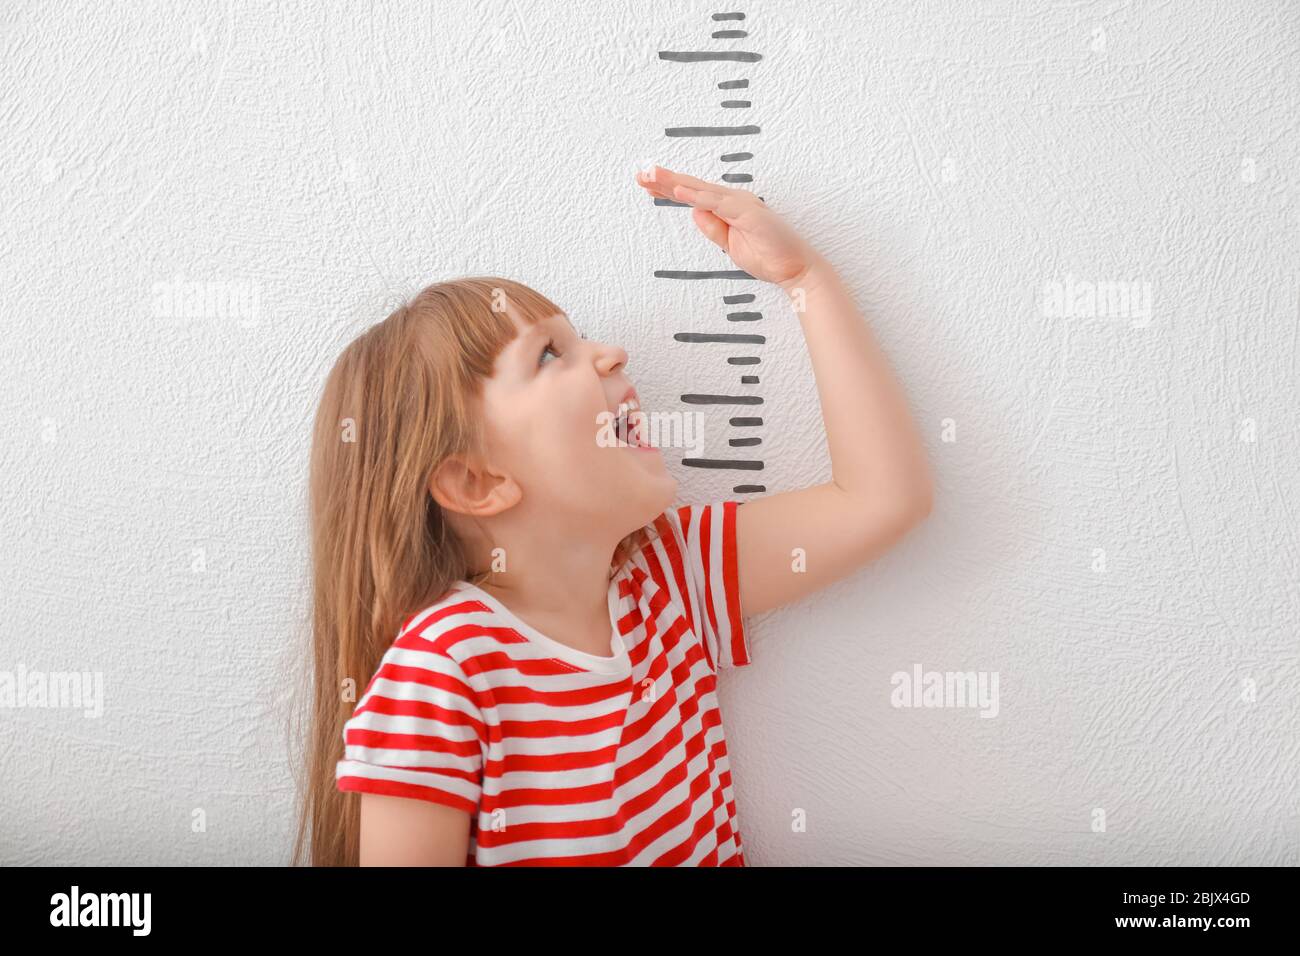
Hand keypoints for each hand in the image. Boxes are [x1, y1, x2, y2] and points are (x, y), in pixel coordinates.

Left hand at [635, 165, 823, 289]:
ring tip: (652, 176)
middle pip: (693, 187)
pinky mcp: (748, 212)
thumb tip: (693, 212)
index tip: (646, 184)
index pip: (693, 195)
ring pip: (701, 190)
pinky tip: (678, 192)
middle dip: (665, 180)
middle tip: (641, 173)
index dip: (669, 189)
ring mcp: (741, 204)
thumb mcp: (729, 245)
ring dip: (675, 183)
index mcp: (728, 207)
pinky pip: (717, 203)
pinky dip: (697, 196)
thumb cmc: (767, 257)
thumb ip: (713, 228)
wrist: (794, 269)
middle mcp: (733, 200)